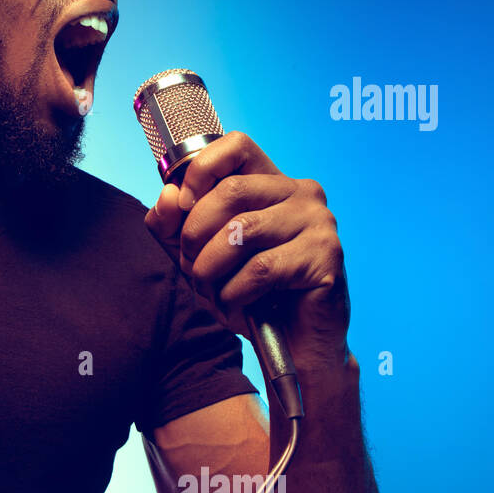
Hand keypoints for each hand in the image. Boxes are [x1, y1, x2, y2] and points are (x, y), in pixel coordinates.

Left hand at [143, 131, 350, 370]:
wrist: (293, 347)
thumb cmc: (250, 295)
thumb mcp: (199, 257)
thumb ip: (173, 226)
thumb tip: (167, 196)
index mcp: (273, 184)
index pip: (236, 145)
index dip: (201, 170)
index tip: (183, 205)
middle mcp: (302, 194)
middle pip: (230, 190)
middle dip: (194, 234)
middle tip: (191, 267)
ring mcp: (319, 223)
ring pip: (240, 232)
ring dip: (209, 269)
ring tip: (211, 292)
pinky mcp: (325, 257)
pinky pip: (259, 269)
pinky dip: (234, 294)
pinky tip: (237, 307)